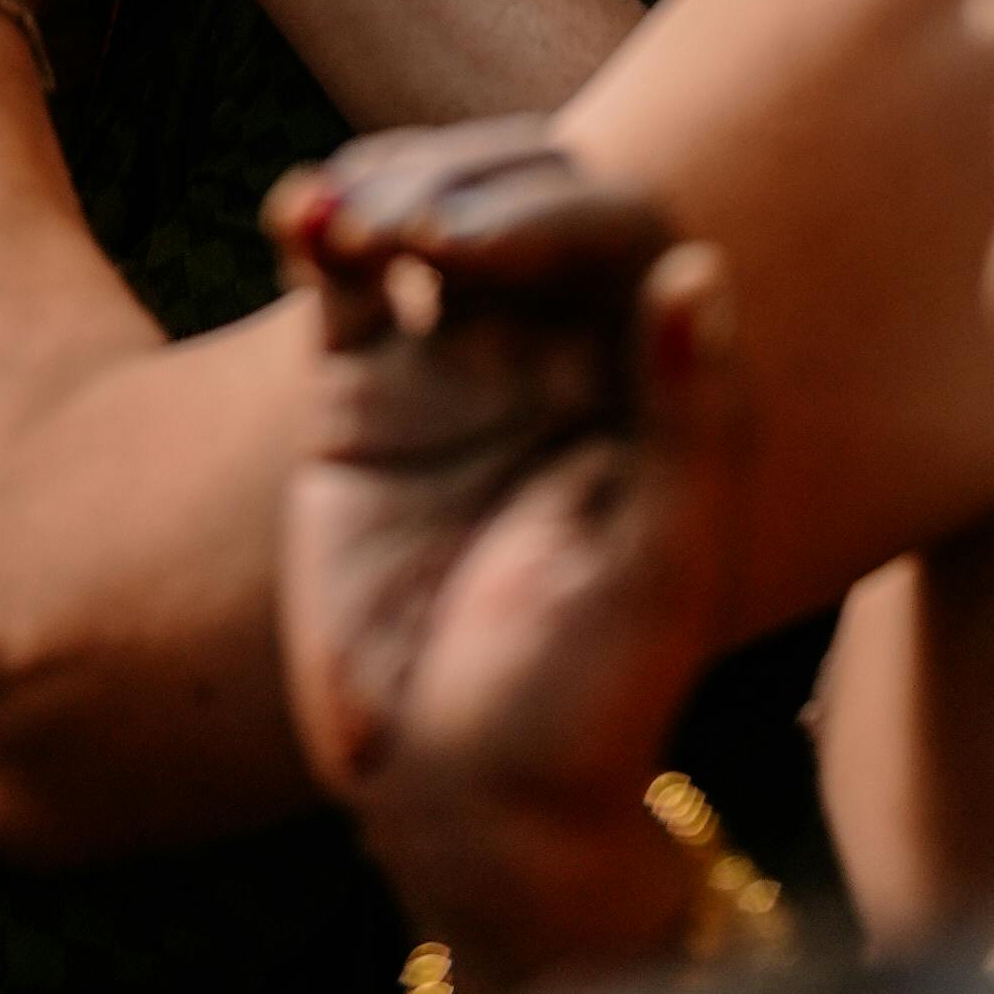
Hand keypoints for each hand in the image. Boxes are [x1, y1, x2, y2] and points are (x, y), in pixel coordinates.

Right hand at [269, 132, 750, 990]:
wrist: (462, 807)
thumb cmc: (586, 713)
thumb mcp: (656, 579)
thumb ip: (688, 426)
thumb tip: (698, 267)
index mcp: (649, 385)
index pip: (618, 233)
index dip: (548, 211)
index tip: (466, 249)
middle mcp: (559, 357)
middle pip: (524, 198)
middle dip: (462, 185)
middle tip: (407, 232)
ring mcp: (456, 370)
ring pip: (431, 215)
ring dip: (389, 187)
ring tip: (344, 222)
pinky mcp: (363, 399)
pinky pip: (342, 281)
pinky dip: (317, 228)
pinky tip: (295, 214)